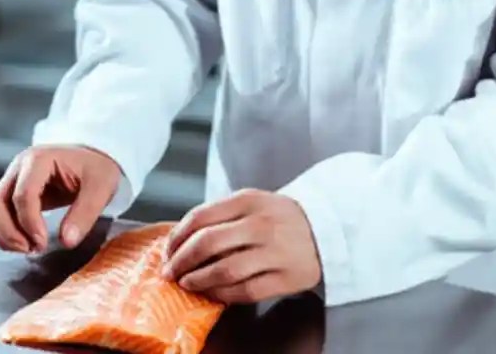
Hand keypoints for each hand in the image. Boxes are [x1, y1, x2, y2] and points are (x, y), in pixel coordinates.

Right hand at [0, 145, 120, 253]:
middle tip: (32, 250)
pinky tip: (23, 242)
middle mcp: (18, 167)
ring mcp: (11, 178)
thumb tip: (66, 242)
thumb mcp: (101, 188)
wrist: (92, 159)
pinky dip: (2, 231)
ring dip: (3, 233)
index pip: (22, 195)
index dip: (29, 223)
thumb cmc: (96, 169)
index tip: (43, 244)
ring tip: (27, 248)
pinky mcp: (11, 191)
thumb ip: (85, 213)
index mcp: (39, 160)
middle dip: (9, 232)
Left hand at [163, 189, 321, 303]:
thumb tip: (181, 239)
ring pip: (224, 270)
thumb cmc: (280, 217)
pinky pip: (246, 291)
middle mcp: (260, 224)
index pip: (200, 217)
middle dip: (181, 261)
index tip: (167, 250)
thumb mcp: (252, 202)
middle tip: (171, 271)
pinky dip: (223, 294)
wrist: (327, 230)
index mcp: (247, 200)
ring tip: (188, 283)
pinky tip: (213, 293)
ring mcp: (275, 252)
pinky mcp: (286, 278)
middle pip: (207, 243)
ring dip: (198, 280)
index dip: (177, 237)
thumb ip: (220, 215)